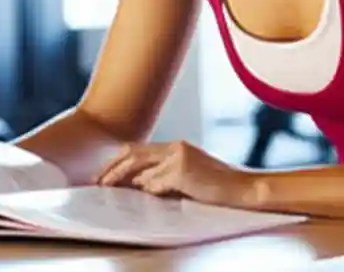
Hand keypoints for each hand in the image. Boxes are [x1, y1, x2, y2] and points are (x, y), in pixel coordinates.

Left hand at [94, 140, 259, 207]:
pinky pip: (155, 185)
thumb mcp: (190, 175)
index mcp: (177, 146)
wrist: (244, 189)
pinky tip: (147, 196)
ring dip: (125, 182)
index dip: (119, 161)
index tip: (105, 173)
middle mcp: (176, 147)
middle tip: (98, 182)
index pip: (139, 149)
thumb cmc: (218, 187)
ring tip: (109, 190)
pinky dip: (148, 192)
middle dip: (112, 168)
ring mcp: (179, 158)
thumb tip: (138, 183)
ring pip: (141, 170)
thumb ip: (165, 174)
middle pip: (133, 154)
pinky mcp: (182, 172)